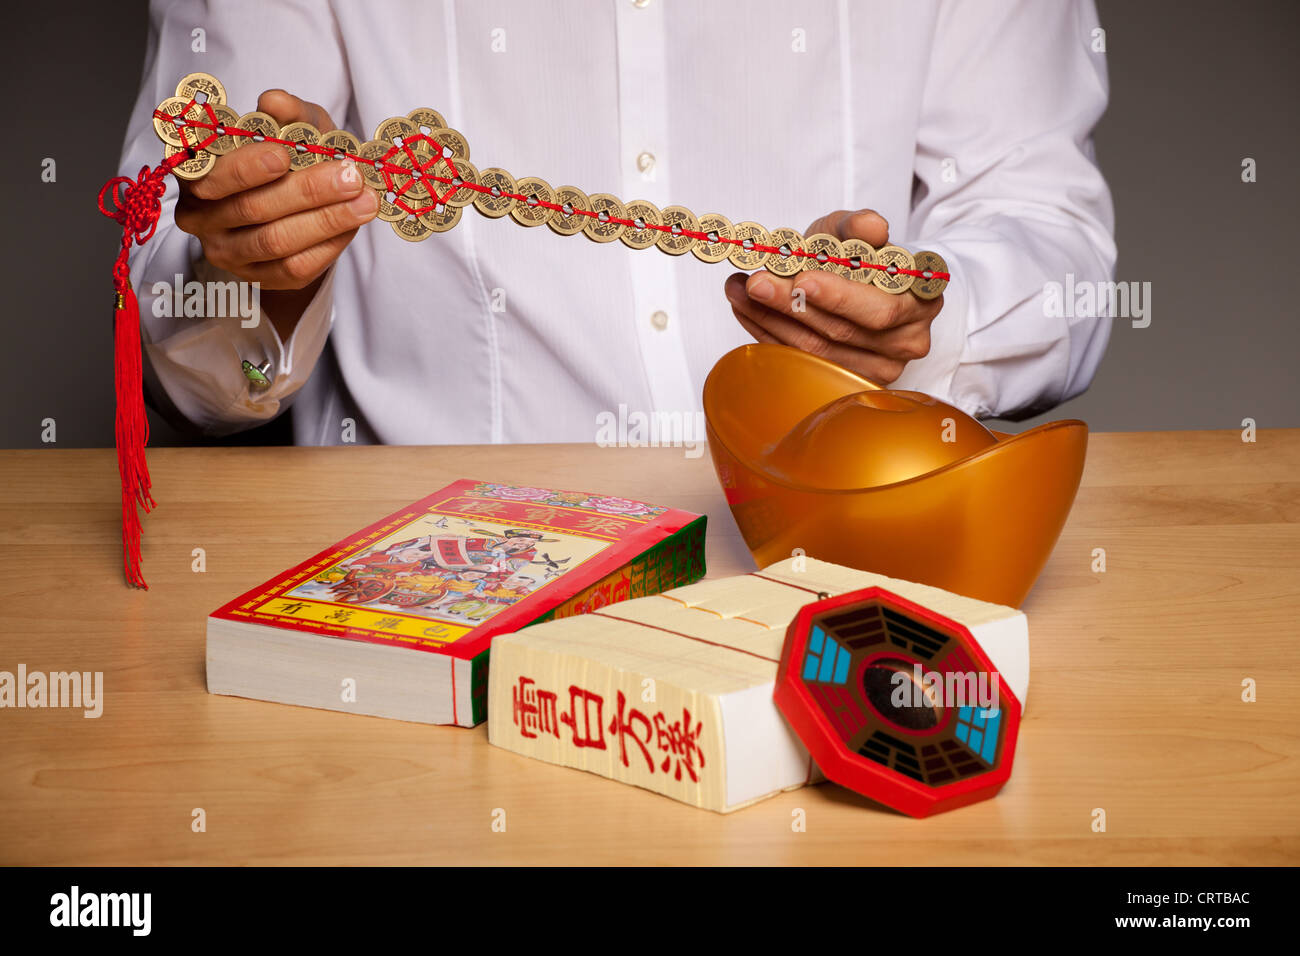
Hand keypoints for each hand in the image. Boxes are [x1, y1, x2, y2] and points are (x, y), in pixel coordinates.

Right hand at [173, 90, 378, 334]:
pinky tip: (352, 227)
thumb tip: (276, 101)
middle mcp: (201, 217)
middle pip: (253, 209)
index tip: (285, 153)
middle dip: (306, 192)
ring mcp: (228, 253)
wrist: (293, 205)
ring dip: (326, 221)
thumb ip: (287, 113)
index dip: (247, 167)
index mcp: (196, 173)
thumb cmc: (288, 156)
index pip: (214, 175)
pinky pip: (294, 269)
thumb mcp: (292, 127)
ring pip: (276, 242)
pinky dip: (327, 247)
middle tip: (349, 176)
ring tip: (365, 201)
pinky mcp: (259, 278)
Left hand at [724, 209, 941, 384]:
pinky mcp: (850, 381)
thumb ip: (859, 226)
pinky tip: (748, 310)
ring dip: (770, 319)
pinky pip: (803, 362)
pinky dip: (769, 334)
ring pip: (817, 350)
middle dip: (793, 306)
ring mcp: (881, 369)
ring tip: (740, 290)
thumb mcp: (857, 232)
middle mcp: (908, 340)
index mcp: (922, 300)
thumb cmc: (864, 258)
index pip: (880, 308)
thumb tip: (872, 226)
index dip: (839, 297)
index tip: (802, 278)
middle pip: (842, 332)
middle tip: (756, 283)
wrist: (866, 285)